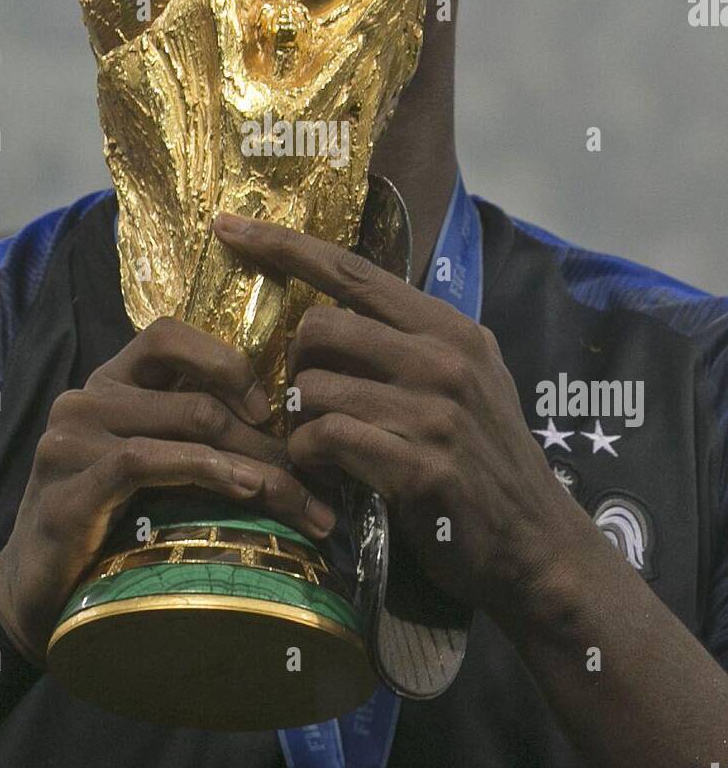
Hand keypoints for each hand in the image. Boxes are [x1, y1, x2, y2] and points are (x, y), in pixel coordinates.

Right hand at [0, 318, 335, 661]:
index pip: (169, 334)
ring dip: (257, 464)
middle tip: (317, 483)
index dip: (227, 360)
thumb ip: (195, 434)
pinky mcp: (67, 488)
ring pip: (189, 424)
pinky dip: (206, 471)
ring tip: (300, 502)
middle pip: (199, 396)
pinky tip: (245, 491)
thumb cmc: (109, 527)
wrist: (34, 596)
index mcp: (109, 382)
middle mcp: (86, 398)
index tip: (271, 408)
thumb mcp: (156, 465)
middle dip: (269, 440)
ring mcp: (71, 441)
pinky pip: (149, 462)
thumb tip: (294, 440)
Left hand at [213, 212, 588, 621]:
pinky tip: (324, 474)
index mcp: (449, 328)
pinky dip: (309, 456)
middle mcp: (445, 358)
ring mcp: (435, 411)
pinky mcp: (421, 465)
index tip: (229, 224)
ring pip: (316, 387)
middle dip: (294, 364)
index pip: (353, 269)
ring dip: (298, 422)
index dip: (285, 244)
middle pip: (321, 326)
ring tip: (316, 446)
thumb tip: (329, 313)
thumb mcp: (463, 381)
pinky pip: (328, 438)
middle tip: (304, 401)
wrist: (537, 542)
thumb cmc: (485, 460)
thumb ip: (407, 344)